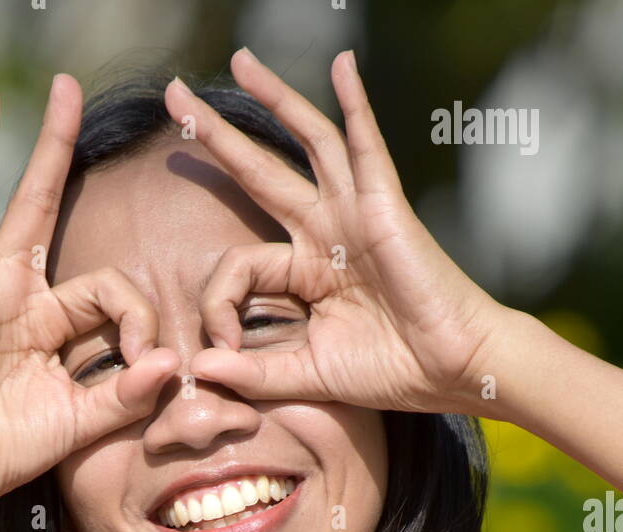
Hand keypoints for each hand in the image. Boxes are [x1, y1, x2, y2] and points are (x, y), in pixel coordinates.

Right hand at [0, 76, 176, 518]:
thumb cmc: (10, 449)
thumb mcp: (82, 422)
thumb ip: (125, 395)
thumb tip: (169, 364)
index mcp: (48, 318)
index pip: (105, 287)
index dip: (136, 316)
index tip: (147, 361)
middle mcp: (10, 294)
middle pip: (36, 206)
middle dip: (53, 150)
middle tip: (67, 87)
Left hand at [165, 49, 506, 415]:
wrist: (450, 371)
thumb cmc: (390, 372)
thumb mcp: (308, 376)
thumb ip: (254, 374)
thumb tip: (198, 368)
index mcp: (304, 272)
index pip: (237, 265)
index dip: (217, 304)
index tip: (220, 347)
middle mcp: (325, 232)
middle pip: (260, 171)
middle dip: (216, 135)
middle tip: (175, 96)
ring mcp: (354, 214)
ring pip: (308, 142)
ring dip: (274, 98)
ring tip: (238, 60)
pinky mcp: (384, 207)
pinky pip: (365, 146)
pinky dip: (355, 104)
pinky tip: (342, 65)